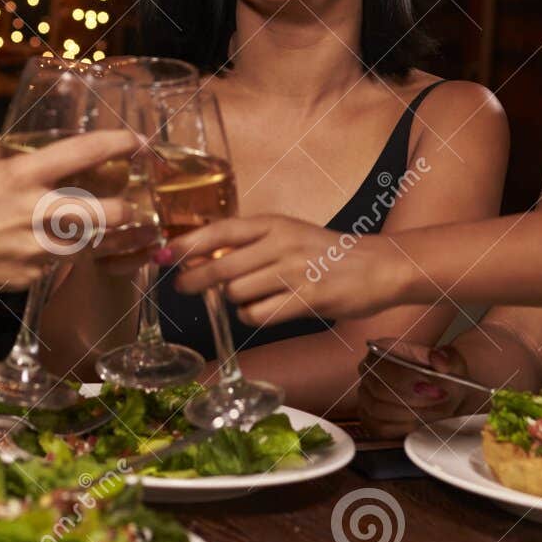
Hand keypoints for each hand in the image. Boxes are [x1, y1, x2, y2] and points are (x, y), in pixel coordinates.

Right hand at [0, 130, 137, 297]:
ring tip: (88, 228)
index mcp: (20, 177)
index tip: (136, 141)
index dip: (117, 144)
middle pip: (107, 212)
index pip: (84, 153)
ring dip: (95, 235)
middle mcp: (35, 212)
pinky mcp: (29, 277)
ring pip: (88, 244)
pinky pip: (56, 265)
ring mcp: (35, 249)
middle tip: (128, 203)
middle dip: (126, 209)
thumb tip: (3, 142)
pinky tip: (41, 249)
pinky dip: (56, 256)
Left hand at [156, 214, 410, 324]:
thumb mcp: (288, 234)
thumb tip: (204, 258)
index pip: (220, 230)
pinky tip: (263, 311)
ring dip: (233, 301)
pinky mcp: (306, 299)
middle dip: (195, 280)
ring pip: (237, 292)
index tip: (163, 254)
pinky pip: (258, 315)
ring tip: (247, 297)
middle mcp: (281, 244)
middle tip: (183, 286)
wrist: (378, 266)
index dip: (187, 243)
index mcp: (274, 224)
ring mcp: (293, 272)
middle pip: (220, 265)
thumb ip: (251, 244)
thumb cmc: (327, 252)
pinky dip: (252, 317)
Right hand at [358, 338, 469, 437]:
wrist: (446, 397)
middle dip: (412, 399)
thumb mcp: (453, 364)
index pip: (381, 364)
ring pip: (378, 410)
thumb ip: (448, 359)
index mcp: (382, 350)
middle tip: (438, 401)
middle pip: (379, 390)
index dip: (405, 378)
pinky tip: (421, 423)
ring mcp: (367, 398)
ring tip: (435, 411)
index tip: (432, 386)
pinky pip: (380, 428)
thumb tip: (438, 359)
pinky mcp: (370, 421)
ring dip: (410, 414)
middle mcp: (369, 372)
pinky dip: (403, 428)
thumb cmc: (444, 377)